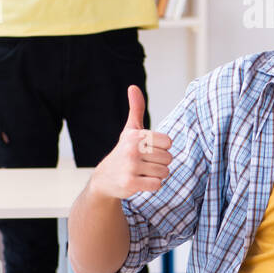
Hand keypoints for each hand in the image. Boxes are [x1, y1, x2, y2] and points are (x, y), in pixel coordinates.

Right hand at [88, 85, 171, 199]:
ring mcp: (131, 167)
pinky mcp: (130, 183)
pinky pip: (157, 185)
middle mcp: (132, 150)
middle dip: (160, 163)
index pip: (168, 142)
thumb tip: (133, 87)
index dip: (162, 148)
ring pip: (164, 172)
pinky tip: (141, 182)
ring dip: (157, 175)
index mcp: (136, 135)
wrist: (105, 178)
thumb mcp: (130, 130)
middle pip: (168, 159)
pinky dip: (152, 185)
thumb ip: (136, 109)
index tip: (149, 150)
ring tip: (142, 172)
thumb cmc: (123, 151)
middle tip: (144, 164)